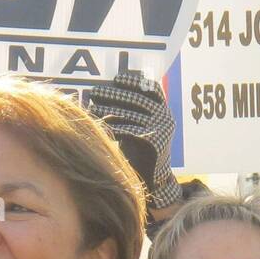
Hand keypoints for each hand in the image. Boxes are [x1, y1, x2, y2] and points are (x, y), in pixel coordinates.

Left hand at [85, 70, 178, 210]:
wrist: (153, 179)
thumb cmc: (139, 150)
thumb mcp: (138, 125)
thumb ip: (130, 110)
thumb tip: (107, 91)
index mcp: (164, 110)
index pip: (151, 88)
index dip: (135, 81)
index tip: (116, 79)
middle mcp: (166, 117)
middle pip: (137, 99)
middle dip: (114, 95)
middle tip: (95, 92)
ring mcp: (162, 129)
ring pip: (132, 114)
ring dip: (110, 110)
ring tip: (93, 108)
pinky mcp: (156, 143)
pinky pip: (131, 130)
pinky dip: (115, 127)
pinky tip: (102, 126)